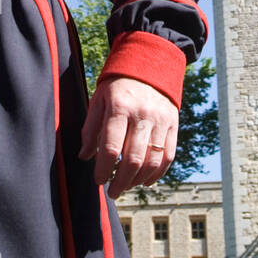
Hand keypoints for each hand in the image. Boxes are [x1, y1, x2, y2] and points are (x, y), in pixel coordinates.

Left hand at [78, 76, 177, 198]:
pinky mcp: (172, 125)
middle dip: (120, 181)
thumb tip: (85, 157)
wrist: (149, 65)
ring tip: (126, 186)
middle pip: (133, 159)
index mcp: (119, 107)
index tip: (98, 180)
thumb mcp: (98, 100)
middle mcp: (142, 115)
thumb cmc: (117, 86)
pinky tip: (145, 180)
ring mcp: (160, 120)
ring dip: (138, 180)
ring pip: (152, 161)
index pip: (111, 148)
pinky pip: (168, 156)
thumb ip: (90, 129)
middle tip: (112, 192)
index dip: (103, 169)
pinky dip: (157, 173)